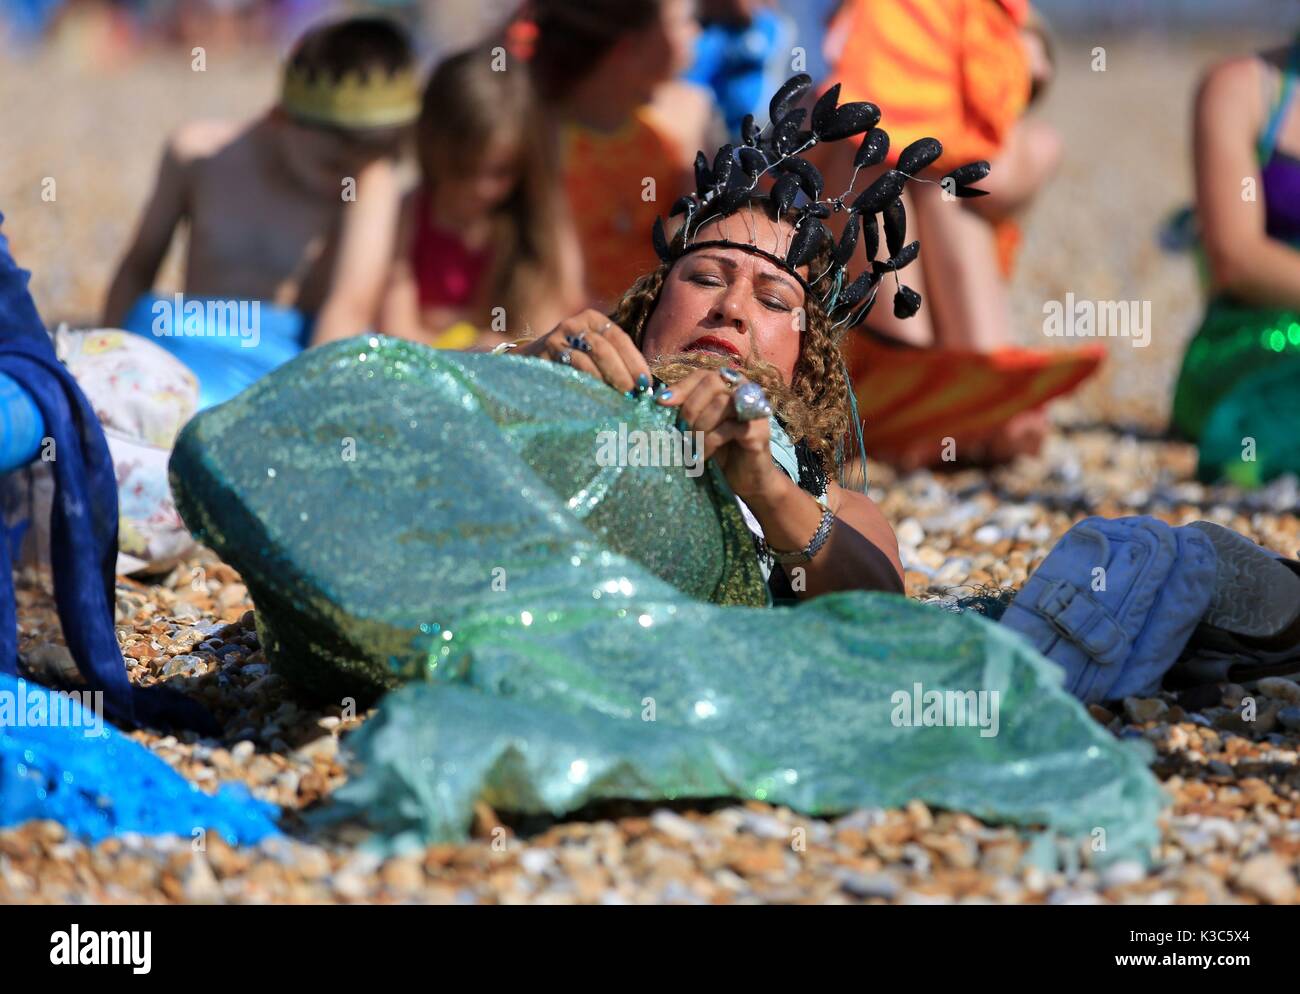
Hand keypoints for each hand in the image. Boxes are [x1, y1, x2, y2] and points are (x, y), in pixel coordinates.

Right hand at [517, 309, 650, 393]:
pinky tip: (597, 396)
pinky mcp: (546, 353)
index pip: (619, 338)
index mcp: (593, 319)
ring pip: (588, 359)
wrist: (529, 361)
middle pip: (605, 347)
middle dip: (623, 372)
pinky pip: (571, 369)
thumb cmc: (569, 361)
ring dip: (606, 380)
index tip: (646, 382)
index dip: (635, 361)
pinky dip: (588, 384)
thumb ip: (615, 362)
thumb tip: (643, 385)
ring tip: (619, 397)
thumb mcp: (593, 352)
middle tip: (634, 393)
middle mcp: (575, 323)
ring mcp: (558, 337)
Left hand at [653, 367, 784, 501]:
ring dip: (700, 426)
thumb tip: (661, 398)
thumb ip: (688, 410)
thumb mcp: (699, 427)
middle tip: (683, 431)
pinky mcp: (759, 431)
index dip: (682, 386)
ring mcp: (755, 410)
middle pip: (713, 382)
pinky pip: (729, 429)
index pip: (703, 375)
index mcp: (730, 387)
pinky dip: (710, 442)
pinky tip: (702, 456)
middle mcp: (746, 392)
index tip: (662, 402)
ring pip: (722, 403)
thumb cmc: (721, 450)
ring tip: (692, 446)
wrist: (746, 479)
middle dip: (691, 407)